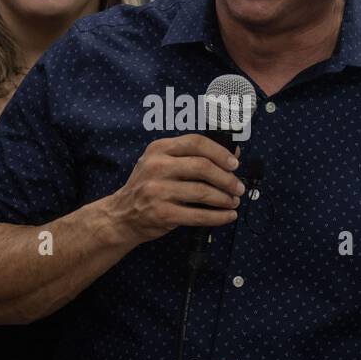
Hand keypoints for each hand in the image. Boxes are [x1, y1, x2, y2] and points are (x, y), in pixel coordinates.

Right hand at [106, 135, 243, 243]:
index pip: (195, 142)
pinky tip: (227, 216)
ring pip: (202, 192)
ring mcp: (157, 191)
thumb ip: (193, 157)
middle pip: (202, 167)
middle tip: (238, 187)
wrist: (122, 215)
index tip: (234, 163)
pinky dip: (218, 217)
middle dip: (227, 178)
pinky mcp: (162, 214)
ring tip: (234, 201)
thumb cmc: (148, 186)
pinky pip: (198, 215)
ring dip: (224, 198)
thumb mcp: (163, 163)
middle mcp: (156, 167)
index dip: (219, 152)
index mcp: (158, 149)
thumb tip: (233, 154)